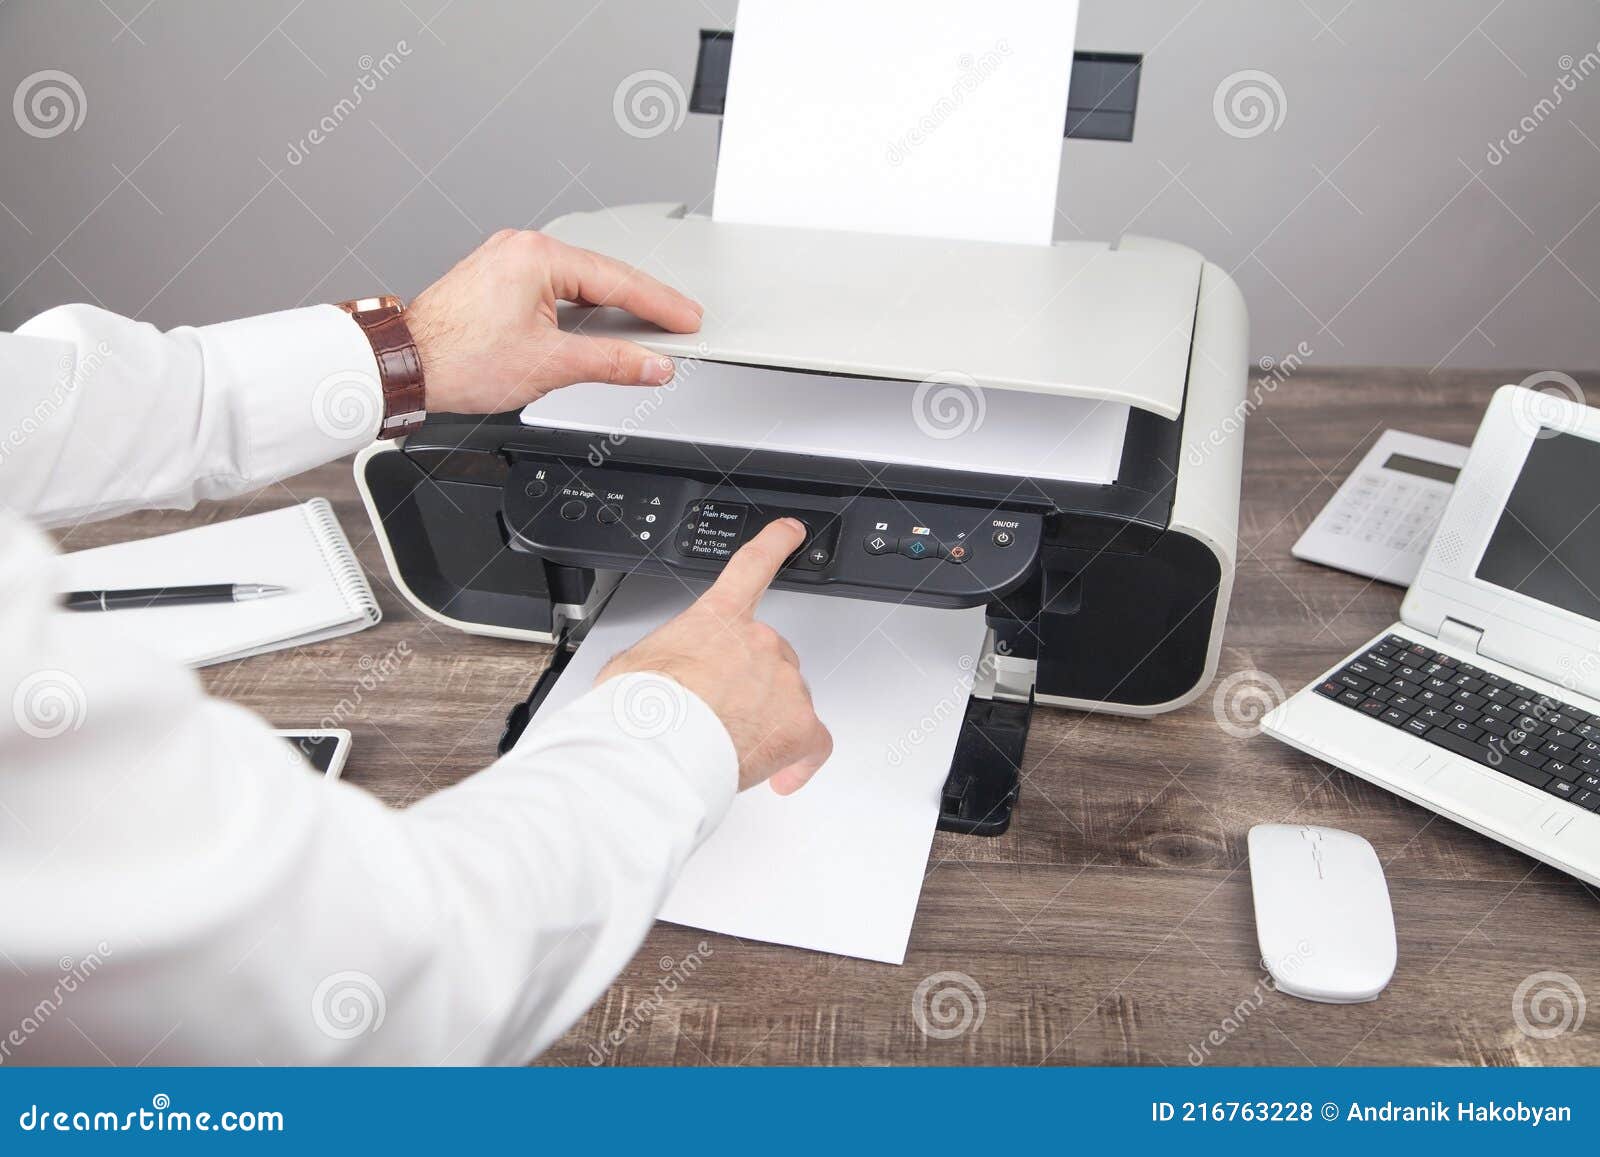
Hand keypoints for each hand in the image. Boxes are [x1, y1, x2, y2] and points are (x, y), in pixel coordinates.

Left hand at [406, 229, 702, 413]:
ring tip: (644, 333)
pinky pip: (555, 291)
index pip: (617, 280)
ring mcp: (508, 263)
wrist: (405, 367)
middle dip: (641, 306)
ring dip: (610, 310)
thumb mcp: (550, 365)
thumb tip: (651, 365)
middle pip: (601, 277)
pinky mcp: (499, 281)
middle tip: (676, 327)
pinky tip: (597, 330)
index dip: (659, 305)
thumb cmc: (458, 358)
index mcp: (537, 256)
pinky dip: (581, 311)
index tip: (687, 320)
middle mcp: (522, 249)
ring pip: (577, 285)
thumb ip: (612, 363)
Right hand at [597, 519, 833, 794]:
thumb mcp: (633, 663)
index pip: (752, 567)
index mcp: (717, 620)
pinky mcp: (798, 726)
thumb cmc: (640, 708)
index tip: (790, 532)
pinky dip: (799, 762)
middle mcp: (759, 643)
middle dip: (750, 685)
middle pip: (769, 658)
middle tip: (720, 714)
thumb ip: (660, 660)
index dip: (775, 544)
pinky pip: (812, 744)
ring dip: (764, 724)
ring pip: (787, 702)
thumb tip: (654, 680)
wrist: (658, 746)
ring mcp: (784, 684)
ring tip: (725, 749)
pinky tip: (782, 776)